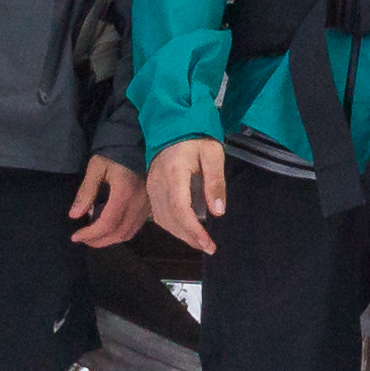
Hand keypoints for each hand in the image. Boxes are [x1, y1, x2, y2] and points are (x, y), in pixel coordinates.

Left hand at [70, 156, 147, 249]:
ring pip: (129, 233)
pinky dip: (121, 233)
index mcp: (125, 192)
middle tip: (82, 239)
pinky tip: (109, 228)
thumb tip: (75, 215)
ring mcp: (146, 205)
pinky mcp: (149, 205)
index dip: (91, 234)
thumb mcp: (96, 167)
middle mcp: (139, 202)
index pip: (107, 223)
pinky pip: (135, 227)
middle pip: (119, 233)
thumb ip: (86, 191)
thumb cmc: (114, 153)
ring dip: (110, 239)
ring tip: (94, 236)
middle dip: (98, 241)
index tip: (75, 236)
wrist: (137, 142)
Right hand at [146, 133, 229, 250]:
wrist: (172, 122)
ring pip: (162, 219)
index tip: (208, 244)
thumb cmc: (195, 136)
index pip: (181, 210)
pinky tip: (184, 229)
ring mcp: (152, 186)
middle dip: (188, 237)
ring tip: (199, 242)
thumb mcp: (213, 154)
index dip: (194, 231)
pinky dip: (171, 225)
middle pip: (170, 219)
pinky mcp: (151, 188)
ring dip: (180, 234)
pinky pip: (158, 213)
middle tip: (207, 247)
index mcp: (174, 174)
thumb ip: (216, 182)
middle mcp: (158, 184)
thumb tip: (218, 212)